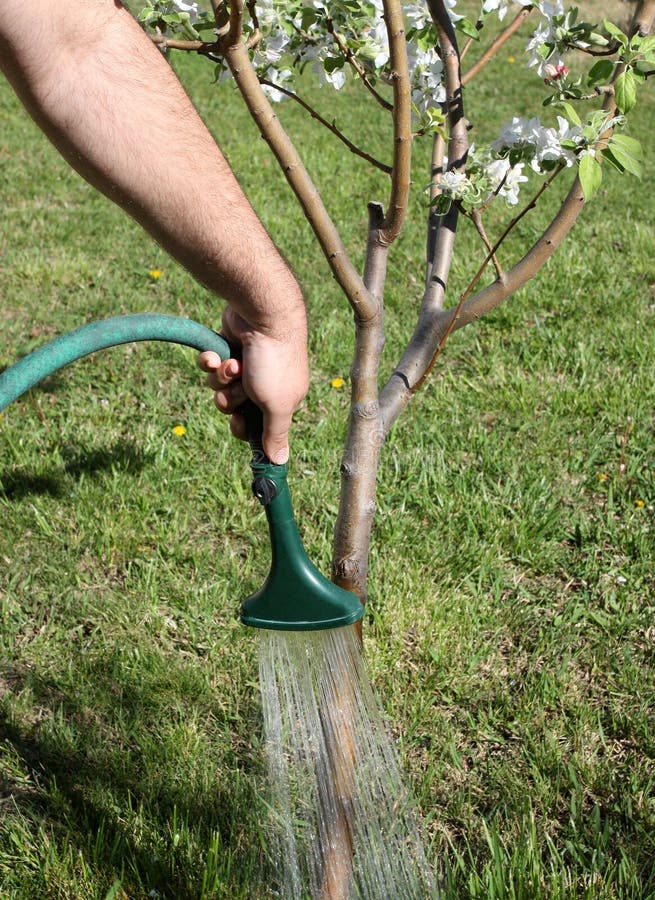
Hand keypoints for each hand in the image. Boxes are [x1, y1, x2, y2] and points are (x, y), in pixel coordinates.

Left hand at [198, 306, 308, 463]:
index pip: (255, 426)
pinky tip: (216, 353)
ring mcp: (245, 365)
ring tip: (232, 364)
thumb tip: (279, 463)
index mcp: (281, 399)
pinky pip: (211, 364)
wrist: (261, 314)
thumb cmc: (274, 362)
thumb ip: (275, 434)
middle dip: (230, 399)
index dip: (243, 427)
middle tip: (238, 388)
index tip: (239, 422)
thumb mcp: (277, 405)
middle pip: (233, 407)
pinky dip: (211, 360)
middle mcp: (264, 383)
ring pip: (219, 386)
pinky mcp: (228, 346)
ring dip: (221, 377)